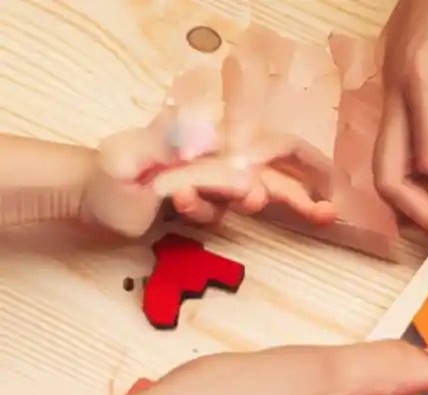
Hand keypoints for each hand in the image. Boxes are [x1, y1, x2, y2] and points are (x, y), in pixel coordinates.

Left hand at [81, 64, 337, 238]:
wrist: (89, 195)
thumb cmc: (111, 170)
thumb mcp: (133, 155)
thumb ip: (174, 149)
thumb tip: (225, 157)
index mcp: (218, 140)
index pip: (275, 145)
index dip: (308, 162)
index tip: (331, 185)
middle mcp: (223, 160)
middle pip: (278, 176)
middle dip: (304, 195)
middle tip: (327, 215)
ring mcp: (214, 185)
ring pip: (255, 196)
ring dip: (264, 205)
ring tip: (271, 213)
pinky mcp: (203, 207)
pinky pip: (220, 215)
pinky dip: (205, 213)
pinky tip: (175, 204)